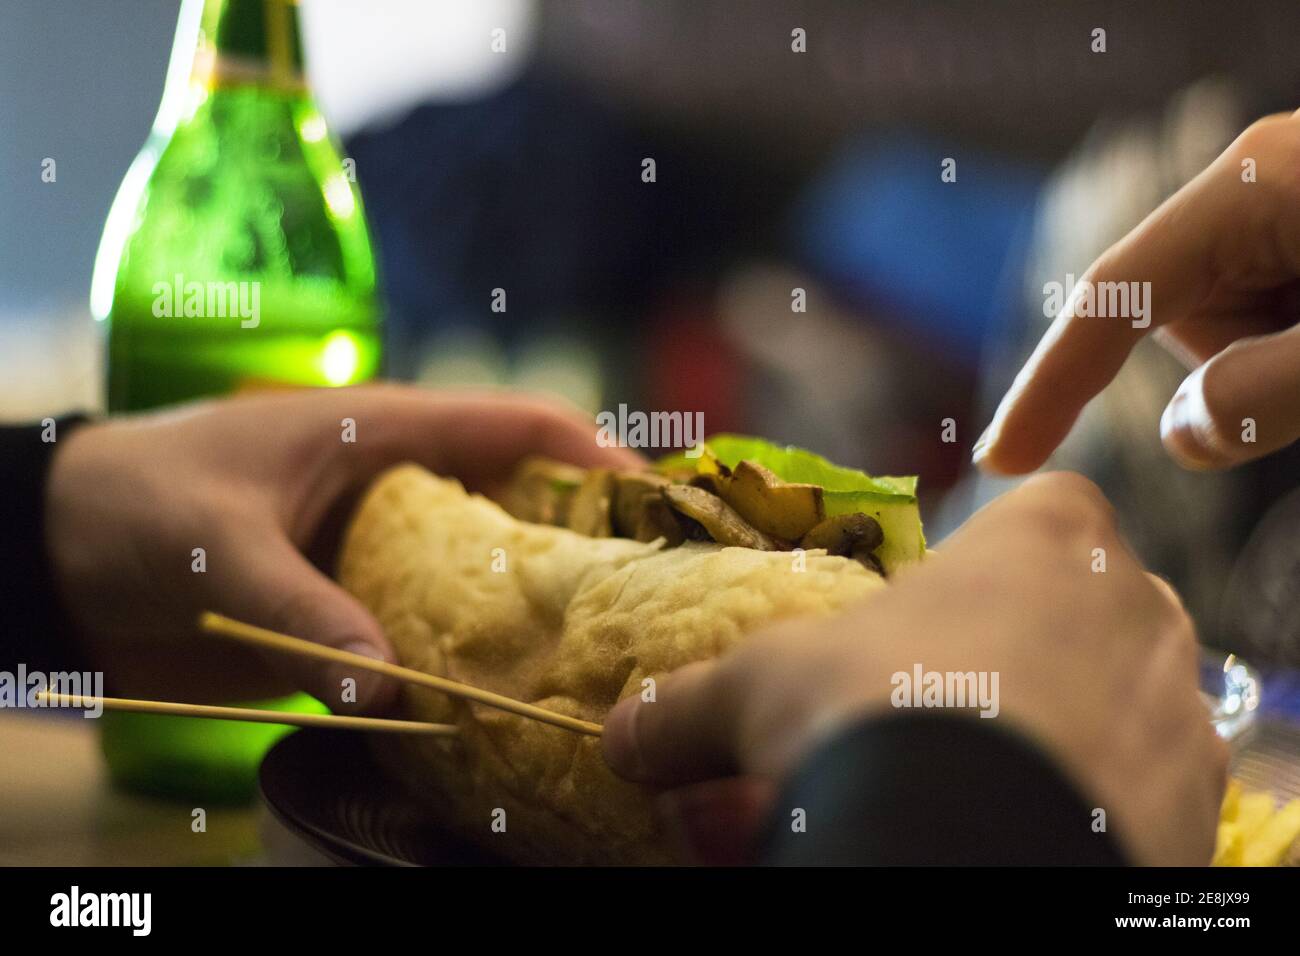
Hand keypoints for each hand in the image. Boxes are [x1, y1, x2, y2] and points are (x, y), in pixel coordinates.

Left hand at [46, 385, 641, 709]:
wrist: (59, 553)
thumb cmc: (133, 506)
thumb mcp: (212, 546)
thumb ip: (301, 612)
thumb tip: (390, 688)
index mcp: (378, 429)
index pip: (512, 422)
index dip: (591, 450)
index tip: (653, 502)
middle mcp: (397, 486)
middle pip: (519, 499)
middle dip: (585, 537)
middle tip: (648, 596)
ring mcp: (379, 548)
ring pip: (483, 569)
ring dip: (534, 603)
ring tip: (598, 651)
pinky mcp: (354, 605)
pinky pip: (430, 627)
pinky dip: (467, 654)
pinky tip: (502, 694)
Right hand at [602, 472, 1227, 864]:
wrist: (965, 842)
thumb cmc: (868, 715)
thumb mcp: (759, 696)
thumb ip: (691, 705)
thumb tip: (619, 734)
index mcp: (1043, 536)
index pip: (1048, 503)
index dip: (999, 551)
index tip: (954, 603)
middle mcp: (1134, 604)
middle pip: (1090, 606)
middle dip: (1031, 650)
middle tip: (954, 709)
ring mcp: (1177, 706)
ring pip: (1128, 701)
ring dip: (1065, 733)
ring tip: (984, 782)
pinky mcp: (1195, 803)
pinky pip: (1151, 790)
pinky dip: (1097, 806)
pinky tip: (1027, 828)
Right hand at [975, 109, 1299, 473]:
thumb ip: (1263, 396)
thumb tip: (1181, 436)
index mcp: (1248, 189)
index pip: (1108, 298)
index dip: (1047, 385)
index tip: (999, 459)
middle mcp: (1248, 193)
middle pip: (1169, 319)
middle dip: (1228, 373)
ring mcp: (1276, 215)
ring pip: (1223, 332)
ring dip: (1275, 371)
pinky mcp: (1298, 243)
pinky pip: (1262, 323)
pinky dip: (1287, 361)